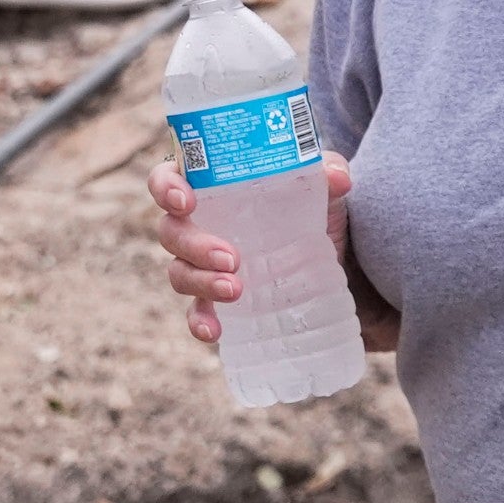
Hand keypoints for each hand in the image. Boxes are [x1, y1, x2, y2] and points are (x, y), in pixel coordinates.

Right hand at [148, 154, 359, 348]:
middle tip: (231, 258)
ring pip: (179, 272)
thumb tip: (338, 178)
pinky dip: (199, 321)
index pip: (166, 179)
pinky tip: (213, 332)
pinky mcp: (217, 296)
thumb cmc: (306, 203)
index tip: (186, 201)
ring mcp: (201, 263)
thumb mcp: (318, 184)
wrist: (329, 249)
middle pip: (171, 232)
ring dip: (201, 282)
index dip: (166, 188)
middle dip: (194, 245)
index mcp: (206, 186)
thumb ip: (328, 170)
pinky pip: (196, 311)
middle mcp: (196, 224)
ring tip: (235, 289)